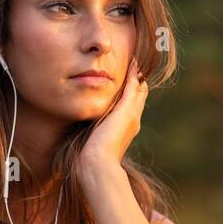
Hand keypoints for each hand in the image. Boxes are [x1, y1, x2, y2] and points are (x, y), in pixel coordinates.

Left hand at [77, 56, 147, 176]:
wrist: (98, 164)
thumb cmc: (92, 158)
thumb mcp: (94, 140)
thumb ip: (94, 131)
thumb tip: (82, 128)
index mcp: (127, 127)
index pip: (132, 104)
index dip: (132, 91)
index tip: (128, 78)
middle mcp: (133, 120)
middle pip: (140, 94)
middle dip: (138, 79)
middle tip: (136, 63)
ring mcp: (132, 115)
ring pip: (139, 89)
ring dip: (138, 74)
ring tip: (136, 59)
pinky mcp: (127, 111)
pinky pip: (133, 87)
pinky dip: (133, 75)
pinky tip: (131, 63)